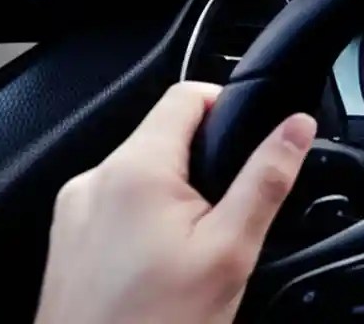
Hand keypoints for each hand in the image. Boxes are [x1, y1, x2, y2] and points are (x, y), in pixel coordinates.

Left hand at [34, 81, 316, 323]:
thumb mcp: (230, 251)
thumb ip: (266, 180)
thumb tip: (296, 127)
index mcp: (136, 170)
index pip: (187, 95)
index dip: (227, 105)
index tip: (250, 142)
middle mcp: (94, 180)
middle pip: (165, 136)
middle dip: (204, 167)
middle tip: (226, 221)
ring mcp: (74, 211)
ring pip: (142, 175)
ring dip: (175, 198)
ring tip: (192, 254)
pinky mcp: (67, 240)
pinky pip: (117, 207)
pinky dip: (145, 224)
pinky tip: (160, 269)